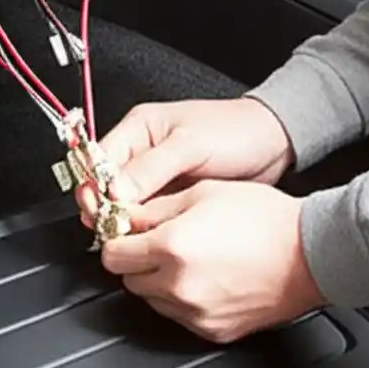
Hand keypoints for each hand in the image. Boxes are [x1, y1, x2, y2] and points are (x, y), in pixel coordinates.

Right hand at [76, 98, 293, 219]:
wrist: (274, 144)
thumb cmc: (237, 131)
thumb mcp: (191, 146)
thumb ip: (151, 168)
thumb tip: (115, 191)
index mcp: (138, 129)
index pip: (98, 160)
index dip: (94, 186)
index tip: (98, 210)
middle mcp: (141, 153)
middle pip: (105, 186)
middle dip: (105, 208)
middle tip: (111, 230)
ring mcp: (154, 177)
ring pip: (124, 204)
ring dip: (124, 221)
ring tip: (130, 237)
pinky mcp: (169, 196)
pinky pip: (147, 214)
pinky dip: (144, 226)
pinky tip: (147, 238)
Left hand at [99, 180, 323, 342]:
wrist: (312, 254)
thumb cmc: (267, 221)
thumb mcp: (203, 193)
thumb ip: (154, 209)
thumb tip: (125, 218)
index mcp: (171, 248)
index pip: (112, 256)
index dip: (118, 242)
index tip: (128, 236)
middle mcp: (178, 286)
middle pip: (129, 281)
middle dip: (139, 262)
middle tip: (164, 244)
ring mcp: (194, 313)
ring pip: (152, 301)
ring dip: (160, 282)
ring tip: (193, 260)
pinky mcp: (211, 330)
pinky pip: (179, 316)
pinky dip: (184, 300)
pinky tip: (208, 279)